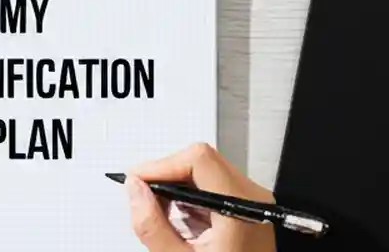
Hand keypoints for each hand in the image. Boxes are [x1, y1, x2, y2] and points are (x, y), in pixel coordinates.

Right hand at [127, 143, 276, 251]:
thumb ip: (153, 225)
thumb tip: (135, 190)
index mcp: (242, 207)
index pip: (198, 160)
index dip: (161, 166)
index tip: (138, 183)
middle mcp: (253, 199)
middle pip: (200, 163)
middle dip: (166, 179)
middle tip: (144, 202)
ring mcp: (252, 205)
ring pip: (204, 175)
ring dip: (176, 192)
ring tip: (163, 221)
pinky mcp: (246, 212)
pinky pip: (211, 191)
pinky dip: (189, 203)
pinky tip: (180, 227)